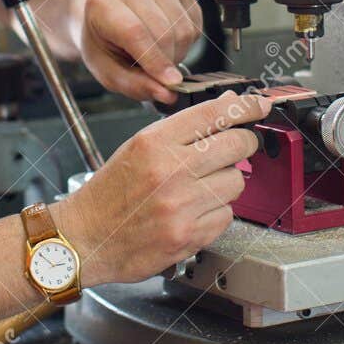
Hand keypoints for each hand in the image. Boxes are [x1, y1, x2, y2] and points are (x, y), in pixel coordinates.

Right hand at [53, 91, 270, 285]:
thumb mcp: (138, 147)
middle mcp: (170, 171)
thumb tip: (226, 110)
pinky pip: (226, 215)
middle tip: (238, 147)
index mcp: (154, 142)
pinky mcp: (189, 235)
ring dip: (226, 183)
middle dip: (244, 144)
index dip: (245, 107)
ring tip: (200, 188)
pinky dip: (216, 212)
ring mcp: (181, 205)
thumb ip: (181, 130)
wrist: (85, 237)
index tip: (259, 106)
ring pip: (236, 182)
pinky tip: (193, 212)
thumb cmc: (110, 194)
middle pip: (237, 145)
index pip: (214, 114)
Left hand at [79, 0, 201, 103]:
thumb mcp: (106, 70)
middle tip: (155, 72)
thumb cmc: (103, 41)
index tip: (171, 84)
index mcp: (102, 2)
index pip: (135, 32)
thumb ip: (134, 84)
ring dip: (178, 53)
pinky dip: (187, 40)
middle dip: (167, 62)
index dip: (156, 61)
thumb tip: (168, 94)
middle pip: (165, 33)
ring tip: (157, 54)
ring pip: (184, 29)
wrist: (106, 12)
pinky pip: (195, 23)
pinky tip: (168, 39)